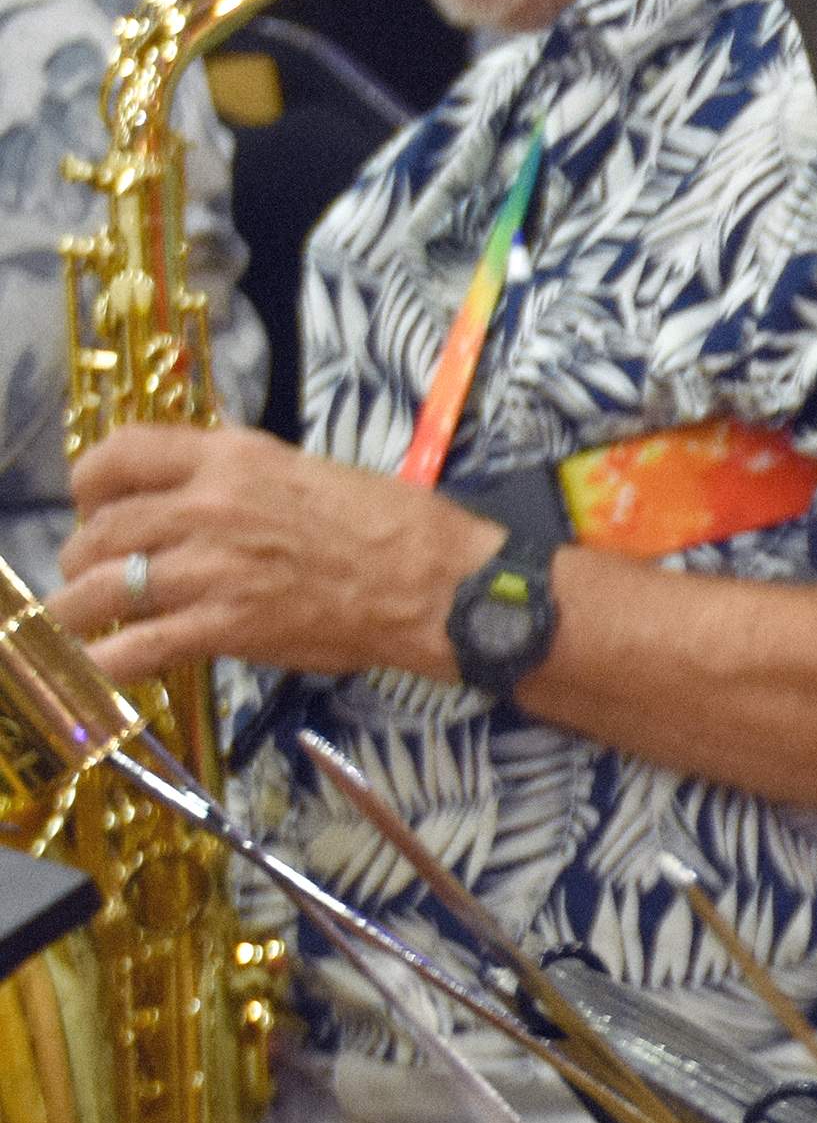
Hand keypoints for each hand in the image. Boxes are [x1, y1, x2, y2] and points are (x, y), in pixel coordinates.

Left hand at [54, 425, 494, 684]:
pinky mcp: (225, 625)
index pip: (119, 455)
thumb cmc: (393, 526)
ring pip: (103, 588)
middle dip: (81, 557)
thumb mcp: (308, 472)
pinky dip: (106, 661)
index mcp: (229, 459)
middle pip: (102, 530)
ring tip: (72, 624)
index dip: (89, 485)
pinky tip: (97, 667)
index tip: (92, 505)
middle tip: (88, 576)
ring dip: (75, 610)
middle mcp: (206, 506)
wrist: (438, 584)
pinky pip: (138, 646)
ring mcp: (210, 568)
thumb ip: (244, 479)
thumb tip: (205, 494)